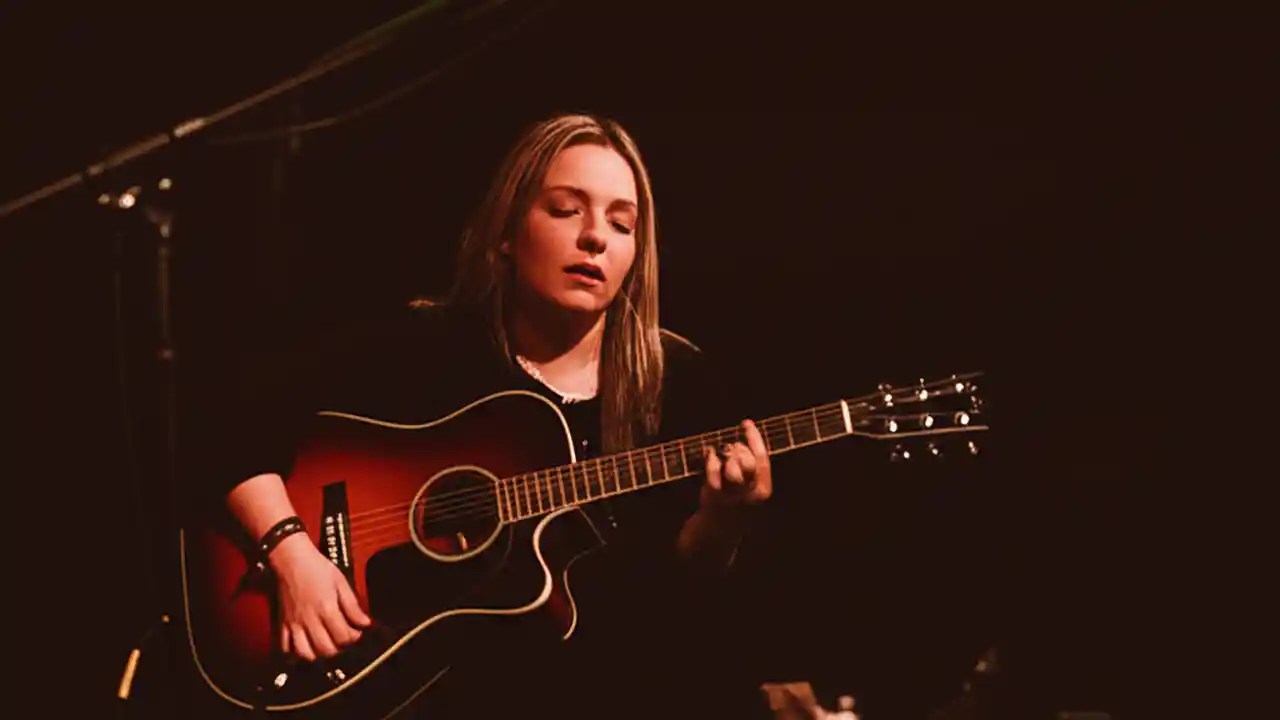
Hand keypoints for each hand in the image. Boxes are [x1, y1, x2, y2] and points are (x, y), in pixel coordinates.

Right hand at [269, 533, 370, 660]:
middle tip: (342, 639)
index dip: (353, 638)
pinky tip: (304, 648)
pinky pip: (285, 647)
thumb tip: (365, 623)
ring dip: (318, 655)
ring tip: (325, 645)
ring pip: (305, 653)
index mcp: (326, 608)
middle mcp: (310, 619)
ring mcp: (294, 623)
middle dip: (339, 649)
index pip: (343, 636)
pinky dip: (294, 653)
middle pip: (326, 649)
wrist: (291, 558)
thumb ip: (352, 605)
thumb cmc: (317, 567)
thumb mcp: (341, 582)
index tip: (357, 632)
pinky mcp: (282, 623)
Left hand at [701, 419, 772, 510]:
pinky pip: (714, 473)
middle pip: (749, 462)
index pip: (762, 459)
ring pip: (733, 468)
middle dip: (738, 449)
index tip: (746, 423)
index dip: (754, 438)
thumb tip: (741, 443)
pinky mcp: (715, 499)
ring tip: (721, 455)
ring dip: (725, 456)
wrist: (717, 533)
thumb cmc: (733, 505)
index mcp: (763, 490)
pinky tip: (709, 454)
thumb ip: (749, 469)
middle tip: (730, 448)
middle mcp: (750, 495)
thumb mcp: (748, 489)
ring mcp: (733, 498)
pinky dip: (711, 460)